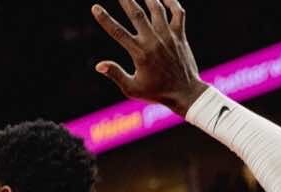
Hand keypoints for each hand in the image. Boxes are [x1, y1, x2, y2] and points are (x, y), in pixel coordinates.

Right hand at [91, 0, 205, 114]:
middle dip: (126, 0)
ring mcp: (168, 36)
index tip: (95, 8)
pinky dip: (172, 3)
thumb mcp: (131, 89)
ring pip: (157, 10)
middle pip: (137, 15)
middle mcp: (154, 41)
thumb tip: (99, 65)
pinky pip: (177, 13)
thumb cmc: (156, 92)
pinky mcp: (180, 35)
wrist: (185, 92)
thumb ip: (116, 74)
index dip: (104, 19)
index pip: (117, 32)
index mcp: (140, 53)